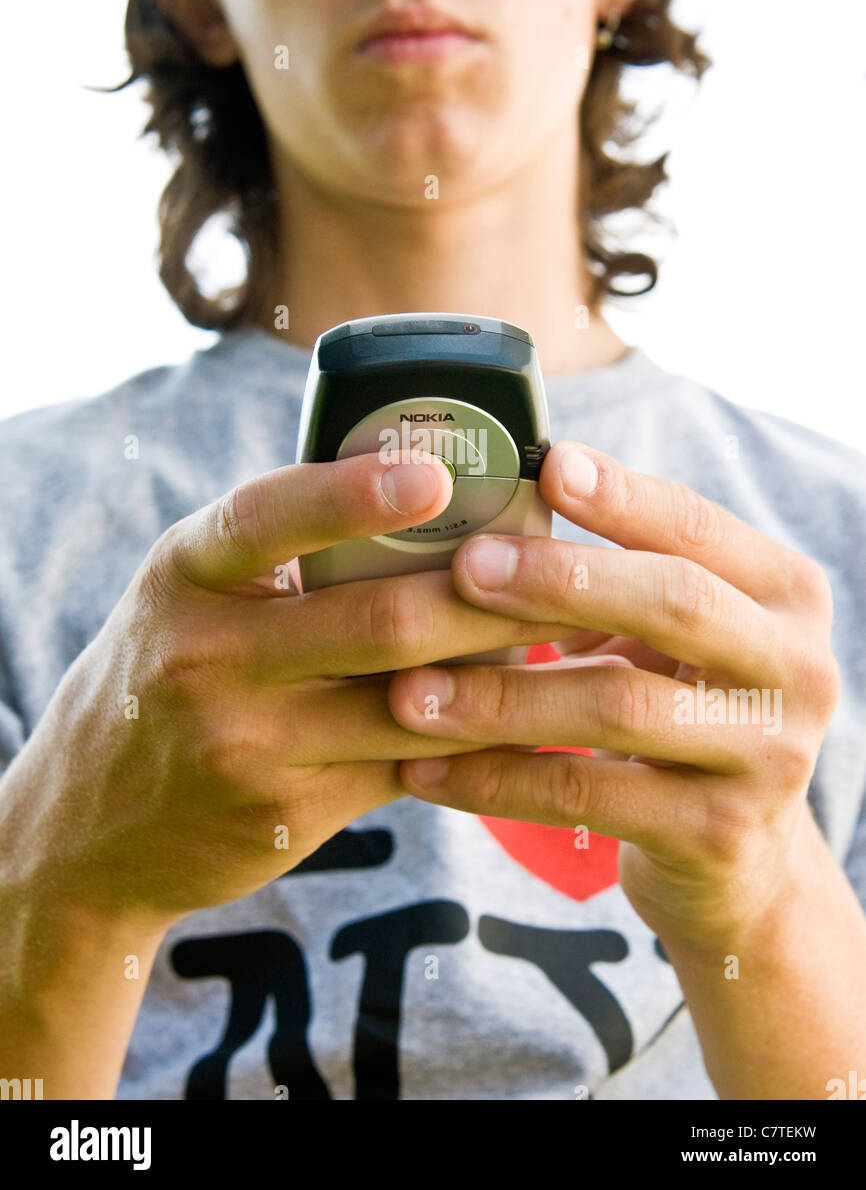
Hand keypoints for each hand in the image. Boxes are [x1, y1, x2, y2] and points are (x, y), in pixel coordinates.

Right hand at [10, 449, 579, 925]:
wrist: (91, 823)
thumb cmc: (169, 668)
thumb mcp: (193, 591)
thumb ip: (279, 547)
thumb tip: (426, 486)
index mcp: (185, 573)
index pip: (268, 517)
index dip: (354, 494)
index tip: (434, 473)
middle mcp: (207, 655)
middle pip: (375, 620)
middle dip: (483, 594)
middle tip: (556, 563)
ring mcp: (247, 743)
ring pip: (409, 700)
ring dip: (497, 666)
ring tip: (559, 627)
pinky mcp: (288, 810)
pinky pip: (407, 764)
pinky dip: (472, 732)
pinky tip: (518, 705)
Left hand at [389, 441, 841, 949]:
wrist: (740, 859)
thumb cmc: (680, 711)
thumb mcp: (678, 635)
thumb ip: (616, 573)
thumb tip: (487, 506)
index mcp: (786, 595)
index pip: (701, 529)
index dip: (624, 497)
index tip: (546, 464)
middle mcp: (797, 670)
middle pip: (676, 603)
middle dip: (562, 579)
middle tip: (465, 567)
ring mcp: (768, 758)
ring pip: (619, 708)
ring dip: (503, 697)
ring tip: (411, 690)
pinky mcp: (719, 835)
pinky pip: (587, 796)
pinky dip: (496, 780)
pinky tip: (426, 770)